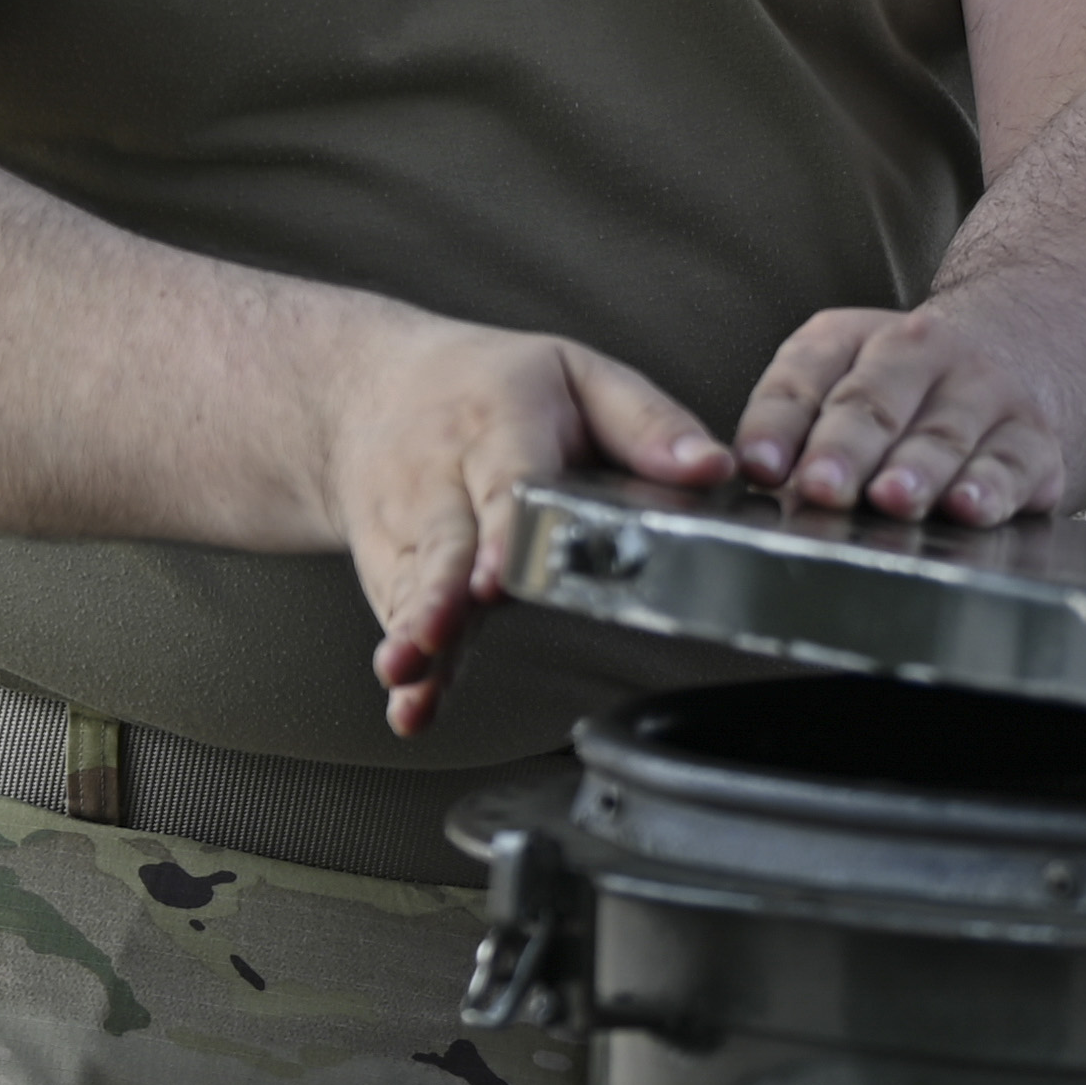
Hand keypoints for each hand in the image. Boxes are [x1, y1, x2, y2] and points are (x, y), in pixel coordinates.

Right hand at [329, 302, 731, 734]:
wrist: (372, 389)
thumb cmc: (490, 385)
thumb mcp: (578, 376)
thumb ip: (648, 422)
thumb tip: (713, 469)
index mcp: (502, 423)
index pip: (508, 482)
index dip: (505, 531)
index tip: (499, 572)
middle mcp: (448, 478)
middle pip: (448, 542)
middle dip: (444, 588)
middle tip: (447, 622)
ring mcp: (415, 529)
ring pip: (414, 585)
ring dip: (413, 631)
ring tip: (408, 670)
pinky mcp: (397, 570)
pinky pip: (399, 617)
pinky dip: (406, 663)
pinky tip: (409, 709)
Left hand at [733, 304, 1069, 527]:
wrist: (1013, 357)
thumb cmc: (898, 397)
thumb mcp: (837, 391)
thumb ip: (795, 444)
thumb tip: (758, 496)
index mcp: (850, 338)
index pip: (804, 375)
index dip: (776, 424)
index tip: (757, 465)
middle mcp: (919, 352)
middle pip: (873, 402)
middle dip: (845, 448)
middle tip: (820, 485)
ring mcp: (982, 390)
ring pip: (943, 434)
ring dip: (916, 469)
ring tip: (892, 498)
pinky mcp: (1032, 439)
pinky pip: (1011, 464)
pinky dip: (990, 488)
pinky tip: (967, 506)